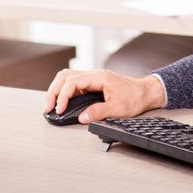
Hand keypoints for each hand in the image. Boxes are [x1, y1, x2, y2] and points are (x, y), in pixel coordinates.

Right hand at [44, 68, 165, 122]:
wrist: (145, 92)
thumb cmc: (134, 98)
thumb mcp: (117, 108)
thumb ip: (98, 112)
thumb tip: (81, 117)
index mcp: (99, 77)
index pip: (73, 81)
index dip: (63, 96)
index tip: (59, 109)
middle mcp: (94, 75)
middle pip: (66, 76)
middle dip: (54, 91)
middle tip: (47, 107)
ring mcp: (92, 78)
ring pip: (68, 77)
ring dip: (57, 90)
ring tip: (51, 105)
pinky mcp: (92, 84)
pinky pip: (74, 83)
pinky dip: (64, 91)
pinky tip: (61, 102)